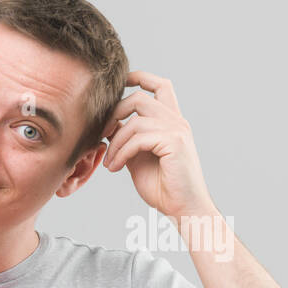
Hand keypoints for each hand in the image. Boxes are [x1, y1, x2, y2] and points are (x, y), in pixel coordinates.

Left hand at [102, 70, 215, 222]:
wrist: (184, 209)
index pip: (160, 85)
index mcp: (172, 122)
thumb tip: (108, 124)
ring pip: (136, 120)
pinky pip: (138, 138)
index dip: (139, 77)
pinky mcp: (175, 143)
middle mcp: (177, 122)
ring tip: (110, 162)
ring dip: (116, 141)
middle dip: (115, 113)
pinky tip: (116, 168)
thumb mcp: (139, 157)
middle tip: (103, 135)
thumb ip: (128, 138)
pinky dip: (122, 152)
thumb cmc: (163, 187)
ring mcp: (178, 130)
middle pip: (140, 97)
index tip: (120, 85)